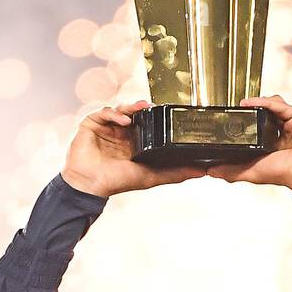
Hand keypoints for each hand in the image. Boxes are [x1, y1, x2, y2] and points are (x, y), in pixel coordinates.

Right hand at [62, 100, 208, 198]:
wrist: (90, 185)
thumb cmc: (117, 182)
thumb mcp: (151, 177)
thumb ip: (175, 173)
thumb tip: (201, 172)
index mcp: (133, 141)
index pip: (147, 123)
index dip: (156, 117)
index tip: (168, 113)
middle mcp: (120, 132)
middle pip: (134, 113)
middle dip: (144, 109)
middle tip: (155, 107)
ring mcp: (106, 126)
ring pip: (121, 109)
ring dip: (132, 107)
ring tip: (142, 108)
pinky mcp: (92, 123)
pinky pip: (104, 111)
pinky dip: (115, 113)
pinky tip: (124, 120)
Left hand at [206, 95, 291, 191]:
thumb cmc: (283, 174)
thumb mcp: (250, 172)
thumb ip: (230, 171)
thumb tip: (209, 171)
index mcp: (274, 147)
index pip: (258, 130)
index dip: (245, 125)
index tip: (230, 122)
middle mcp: (283, 134)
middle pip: (266, 115)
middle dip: (251, 111)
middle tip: (235, 109)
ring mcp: (291, 124)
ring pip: (274, 107)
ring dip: (258, 103)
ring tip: (242, 105)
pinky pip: (280, 104)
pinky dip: (264, 101)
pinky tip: (249, 102)